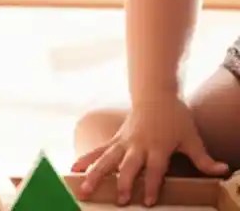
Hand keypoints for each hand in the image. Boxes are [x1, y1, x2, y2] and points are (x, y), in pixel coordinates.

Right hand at [72, 98, 226, 205]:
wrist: (154, 95)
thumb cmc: (175, 117)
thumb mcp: (192, 137)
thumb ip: (203, 158)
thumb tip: (223, 170)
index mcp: (157, 147)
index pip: (155, 170)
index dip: (152, 186)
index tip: (148, 201)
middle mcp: (137, 146)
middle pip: (128, 167)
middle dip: (123, 184)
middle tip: (119, 200)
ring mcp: (123, 142)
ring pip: (106, 160)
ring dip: (95, 175)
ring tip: (85, 189)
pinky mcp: (115, 140)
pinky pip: (98, 151)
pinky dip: (85, 159)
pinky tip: (73, 169)